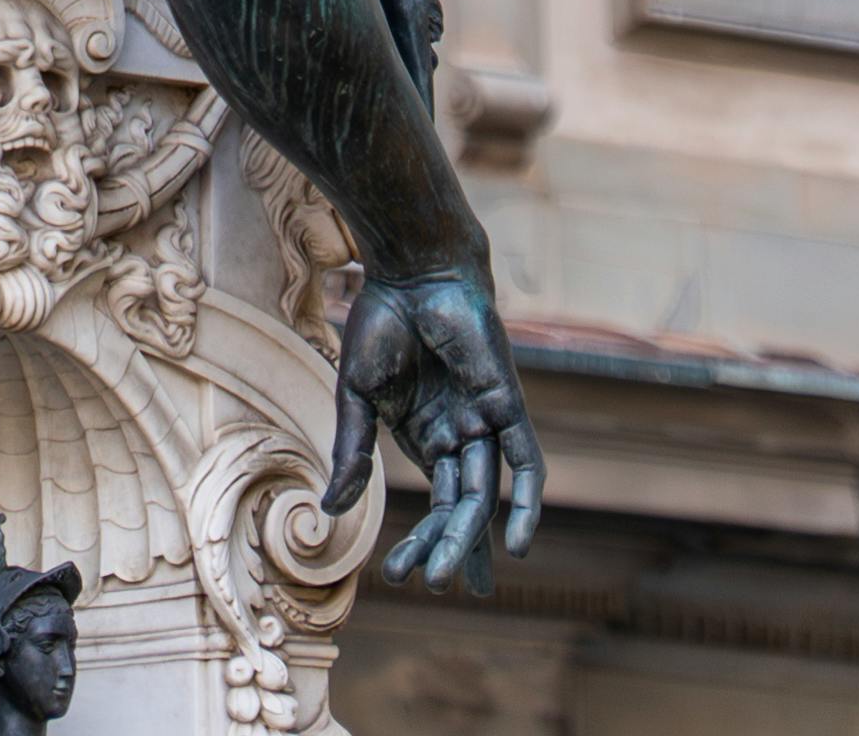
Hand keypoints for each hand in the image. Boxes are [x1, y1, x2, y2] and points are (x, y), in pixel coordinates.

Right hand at [322, 266, 543, 596]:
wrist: (411, 269)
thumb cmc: (382, 321)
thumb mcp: (359, 396)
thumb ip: (353, 452)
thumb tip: (332, 510)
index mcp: (427, 434)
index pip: (433, 503)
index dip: (419, 542)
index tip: (398, 578)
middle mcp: (460, 435)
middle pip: (461, 507)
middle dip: (450, 550)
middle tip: (439, 589)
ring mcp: (485, 422)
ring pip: (483, 493)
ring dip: (470, 537)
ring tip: (452, 577)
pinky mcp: (507, 404)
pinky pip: (525, 464)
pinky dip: (526, 504)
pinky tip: (519, 544)